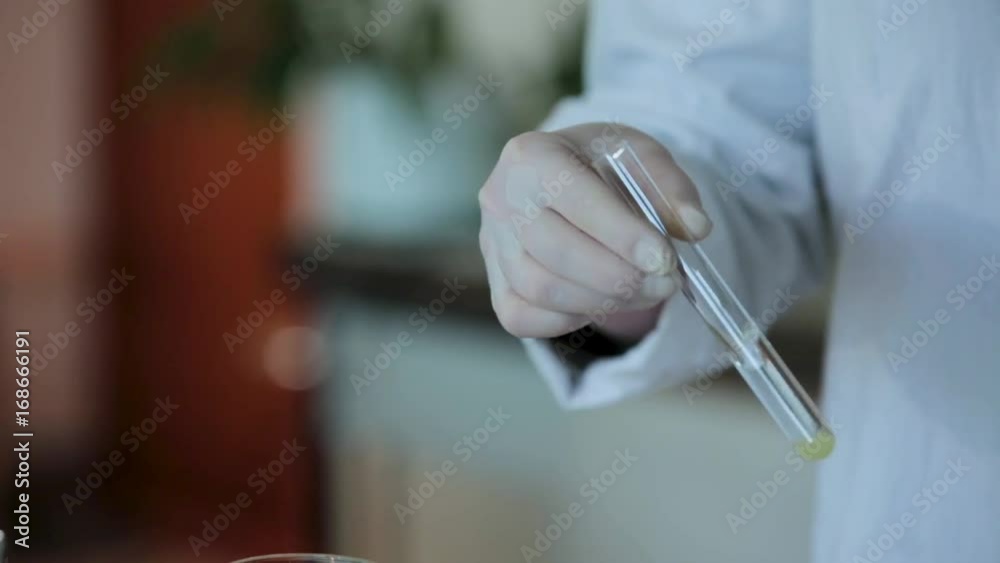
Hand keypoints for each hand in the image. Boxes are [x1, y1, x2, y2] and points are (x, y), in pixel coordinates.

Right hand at [478, 123, 711, 339]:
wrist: (562, 182)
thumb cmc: (600, 167)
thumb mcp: (640, 156)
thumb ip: (671, 187)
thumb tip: (695, 228)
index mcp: (530, 155)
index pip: (572, 198)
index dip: (620, 234)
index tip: (664, 259)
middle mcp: (499, 199)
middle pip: (554, 252)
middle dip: (619, 277)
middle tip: (666, 283)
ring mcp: (491, 245)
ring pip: (541, 290)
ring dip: (603, 301)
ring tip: (646, 292)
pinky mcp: (495, 284)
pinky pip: (524, 318)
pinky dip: (570, 318)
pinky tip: (604, 301)